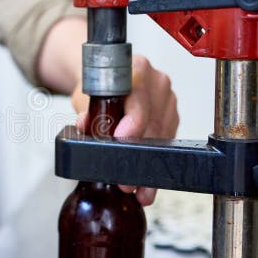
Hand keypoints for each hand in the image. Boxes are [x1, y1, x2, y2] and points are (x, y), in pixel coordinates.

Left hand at [72, 55, 178, 205]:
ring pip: (163, 137)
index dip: (132, 125)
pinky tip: (147, 179)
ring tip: (138, 189)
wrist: (105, 79)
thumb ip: (87, 112)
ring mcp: (168, 99)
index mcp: (137, 69)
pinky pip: (167, 140)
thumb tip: (85, 125)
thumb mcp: (86, 97)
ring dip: (149, 165)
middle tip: (126, 181)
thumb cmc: (98, 86)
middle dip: (138, 156)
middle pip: (153, 124)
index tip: (122, 142)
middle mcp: (158, 82)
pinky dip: (155, 159)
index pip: (140, 101)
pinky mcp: (172, 115)